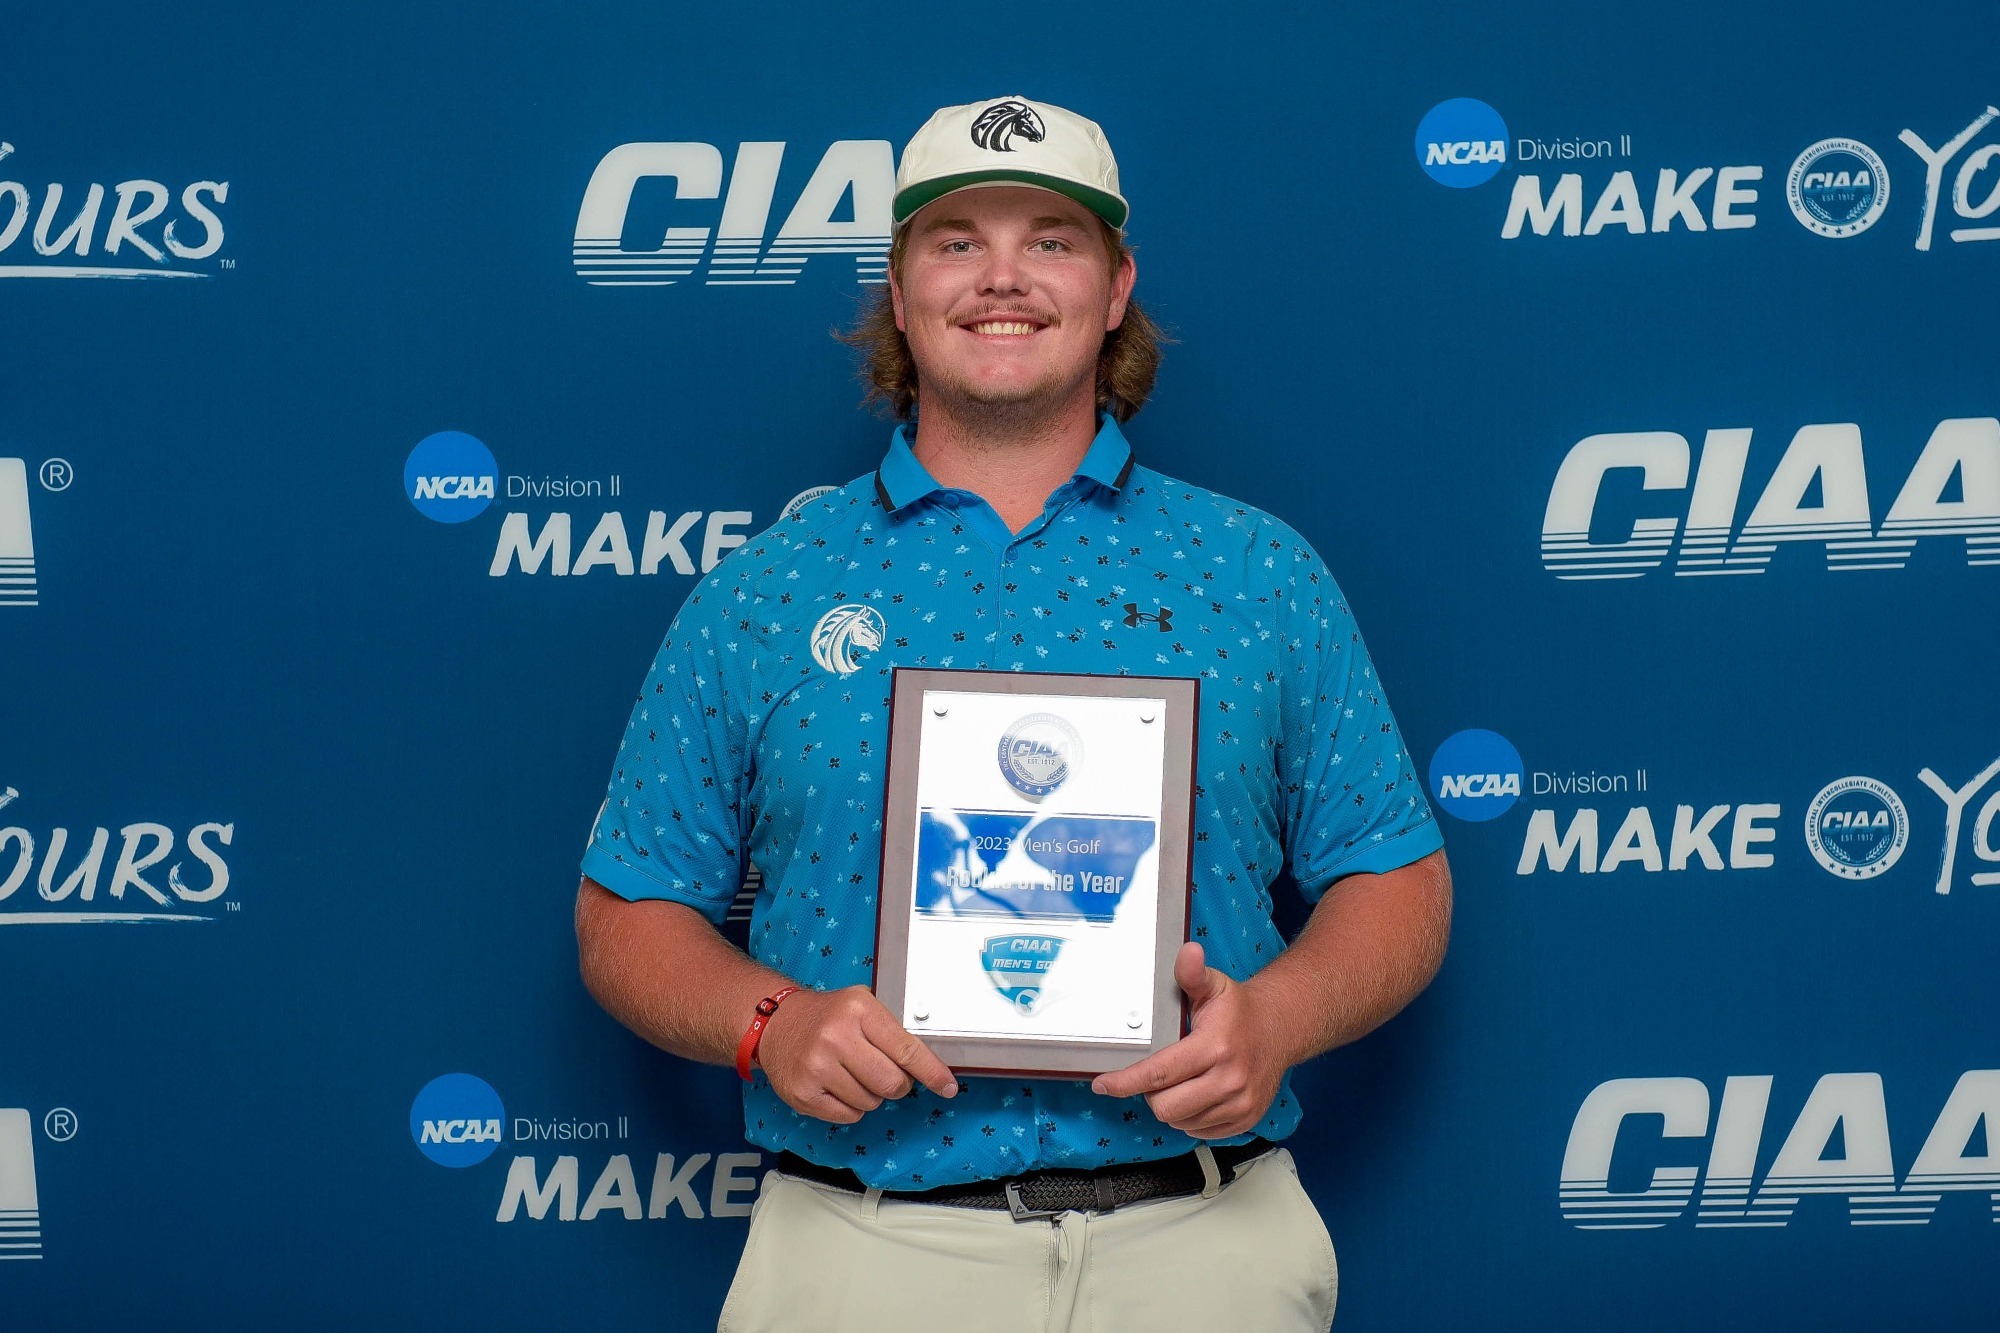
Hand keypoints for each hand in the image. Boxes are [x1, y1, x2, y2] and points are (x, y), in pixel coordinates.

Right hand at [755, 985, 958, 1123]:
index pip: (906, 1049)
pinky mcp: (803, 1093)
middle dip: (898, 1085)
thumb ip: (892, 1026)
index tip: (948, 1087)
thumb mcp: (861, 1004)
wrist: (775, 1023)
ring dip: (872, 1095)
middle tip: (887, 1074)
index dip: (932, 1072)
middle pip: (891, 1083)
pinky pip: (848, 1115)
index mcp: (858, 1010)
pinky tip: (839, 1086)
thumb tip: (932, 1057)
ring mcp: (816, 1067)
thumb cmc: (828, 1015)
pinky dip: (852, 1107)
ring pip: (870, 1102)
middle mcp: (836, 1037)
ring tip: (854, 1074)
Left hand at [1089, 942, 1285, 1138]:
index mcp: (1215, 1047)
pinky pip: (1200, 1131)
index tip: (1103, 1085)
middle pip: (1165, 1106)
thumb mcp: (1214, 985)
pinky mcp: (1246, 1119)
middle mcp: (1230, 1079)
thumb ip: (1193, 973)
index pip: (1159, 1073)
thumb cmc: (1239, 1010)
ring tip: (1182, 1081)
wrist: (1280, 1029)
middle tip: (1157, 1074)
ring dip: (1171, 1106)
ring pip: (1180, 1122)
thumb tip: (1187, 952)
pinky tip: (1197, 1094)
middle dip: (1150, 1093)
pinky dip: (1190, 1118)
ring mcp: (1240, 1104)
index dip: (1125, 1082)